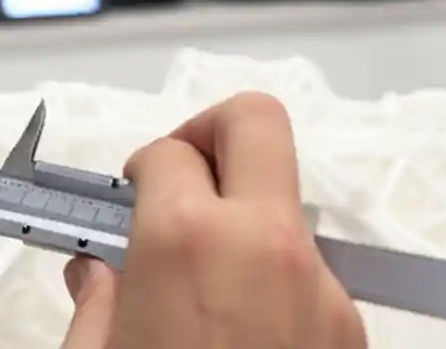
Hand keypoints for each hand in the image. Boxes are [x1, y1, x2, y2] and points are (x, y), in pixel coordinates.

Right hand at [60, 93, 365, 348]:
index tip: (127, 200)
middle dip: (213, 132)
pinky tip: (242, 324)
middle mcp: (263, 244)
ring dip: (244, 218)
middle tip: (182, 176)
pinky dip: (273, 278)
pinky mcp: (351, 323)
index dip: (140, 171)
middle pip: (255, 121)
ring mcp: (318, 281)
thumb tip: (97, 276)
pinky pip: (308, 268)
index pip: (166, 151)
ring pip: (283, 203)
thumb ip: (94, 301)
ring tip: (206, 279)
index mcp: (186, 241)